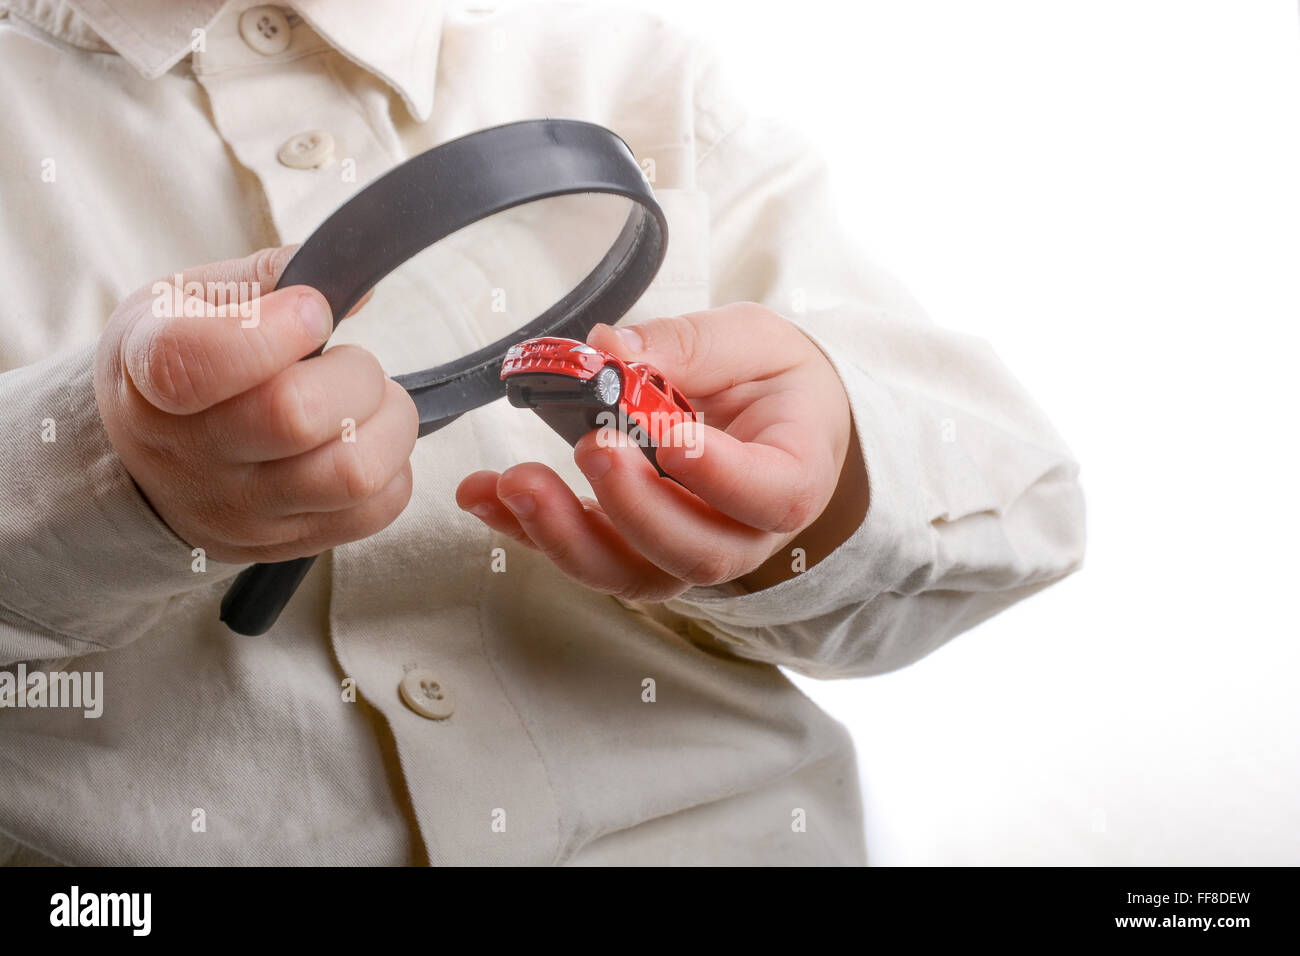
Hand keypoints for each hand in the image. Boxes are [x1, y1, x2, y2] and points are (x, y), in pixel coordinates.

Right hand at [94, 246, 417, 563]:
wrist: (144, 464)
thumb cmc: (178, 363)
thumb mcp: (186, 302)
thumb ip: (265, 278)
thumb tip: (354, 285)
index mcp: (150, 379)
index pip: (195, 364)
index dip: (273, 330)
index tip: (311, 310)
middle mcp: (191, 455)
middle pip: (294, 417)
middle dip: (353, 372)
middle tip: (347, 361)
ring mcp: (244, 510)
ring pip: (353, 473)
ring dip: (389, 423)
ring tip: (368, 403)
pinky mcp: (291, 542)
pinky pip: (378, 509)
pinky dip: (396, 468)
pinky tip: (366, 441)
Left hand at [456, 302, 868, 600]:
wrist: (777, 425)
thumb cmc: (775, 384)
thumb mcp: (755, 341)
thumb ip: (693, 344)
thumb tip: (611, 348)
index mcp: (795, 475)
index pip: (772, 495)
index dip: (721, 476)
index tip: (671, 438)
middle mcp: (743, 533)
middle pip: (694, 551)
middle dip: (633, 507)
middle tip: (590, 446)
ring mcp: (684, 552)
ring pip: (631, 573)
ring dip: (566, 534)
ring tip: (514, 482)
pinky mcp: (632, 551)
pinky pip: (584, 556)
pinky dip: (528, 531)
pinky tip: (484, 494)